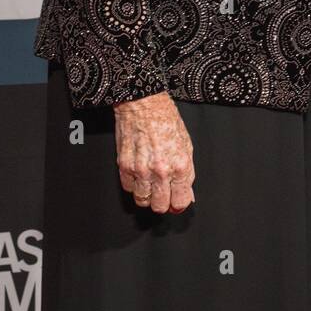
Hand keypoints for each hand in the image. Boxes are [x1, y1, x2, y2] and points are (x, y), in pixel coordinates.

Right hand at [113, 91, 195, 214]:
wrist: (143, 104)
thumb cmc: (165, 120)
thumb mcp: (186, 145)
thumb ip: (187, 173)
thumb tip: (186, 194)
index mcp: (179, 165)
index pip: (180, 201)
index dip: (179, 203)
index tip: (177, 199)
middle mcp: (160, 171)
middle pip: (160, 206)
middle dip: (163, 202)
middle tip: (164, 192)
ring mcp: (140, 170)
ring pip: (142, 201)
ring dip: (147, 195)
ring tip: (151, 182)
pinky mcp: (124, 166)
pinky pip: (128, 188)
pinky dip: (134, 184)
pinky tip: (140, 173)